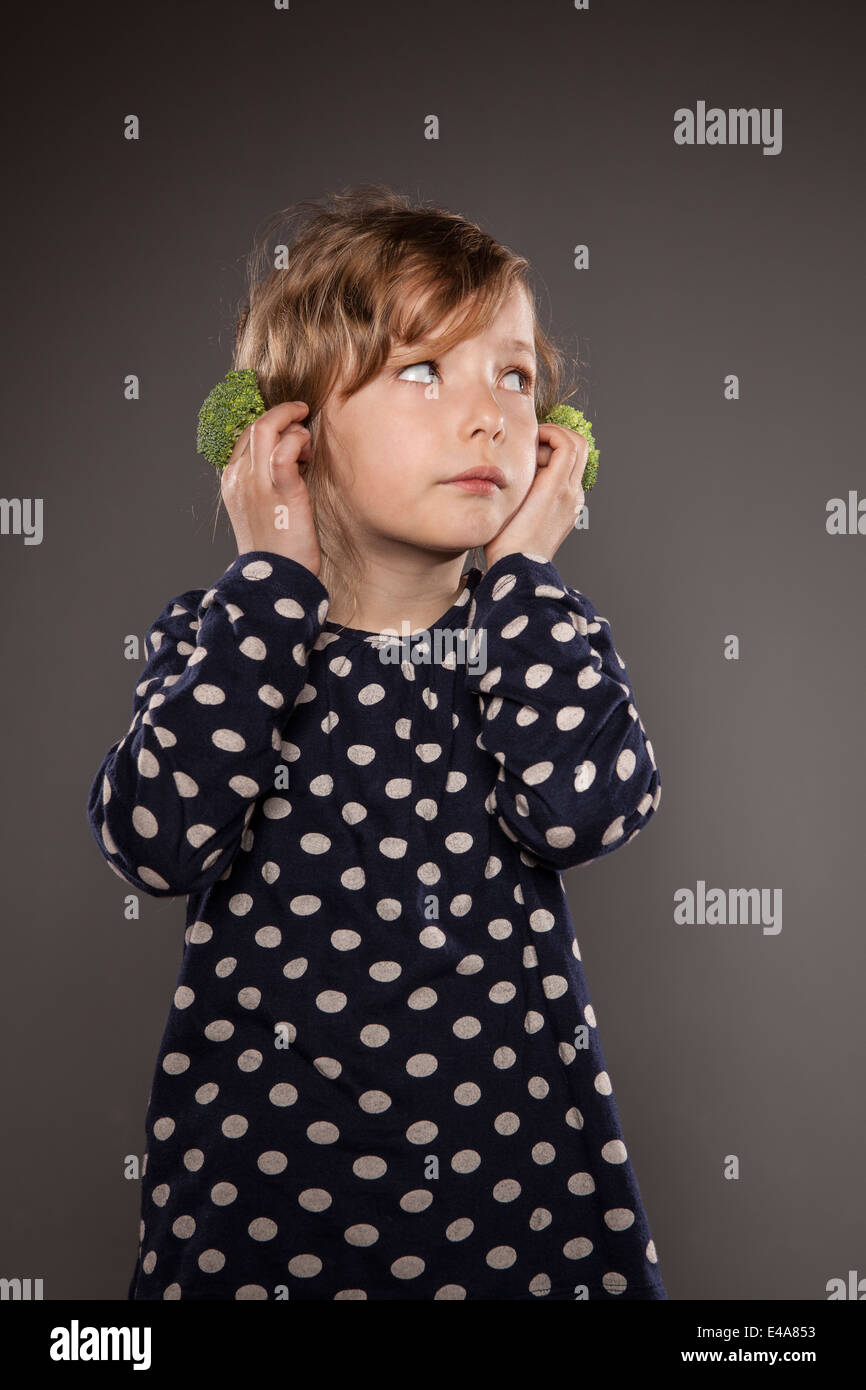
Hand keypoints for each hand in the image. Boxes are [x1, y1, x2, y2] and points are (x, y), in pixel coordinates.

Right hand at [221, 400, 322, 577]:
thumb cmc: (276, 549)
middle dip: (282, 415)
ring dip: (292, 425)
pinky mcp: (281, 490)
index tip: (290, 430)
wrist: (275, 581)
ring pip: (267, 428)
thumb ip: (268, 482)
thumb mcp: (262, 510)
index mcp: (231, 481)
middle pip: (255, 425)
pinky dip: (298, 441)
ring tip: (307, 443)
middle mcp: (239, 478)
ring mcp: (257, 483)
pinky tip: (307, 454)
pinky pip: (284, 448)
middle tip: (302, 418)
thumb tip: (290, 457)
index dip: (270, 425)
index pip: (246, 436)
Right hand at [482, 419, 587, 568]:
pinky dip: (555, 470)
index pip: (568, 442)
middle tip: (534, 445)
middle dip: (557, 437)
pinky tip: (534, 483)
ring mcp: (573, 503)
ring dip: (556, 454)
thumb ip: (524, 469)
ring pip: (575, 462)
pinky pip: (568, 479)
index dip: (550, 431)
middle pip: (580, 447)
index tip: (531, 437)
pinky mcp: (569, 512)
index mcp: (557, 488)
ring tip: (531, 466)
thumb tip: (528, 449)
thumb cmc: (506, 539)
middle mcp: (571, 494)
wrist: (519, 570)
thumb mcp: (511, 497)